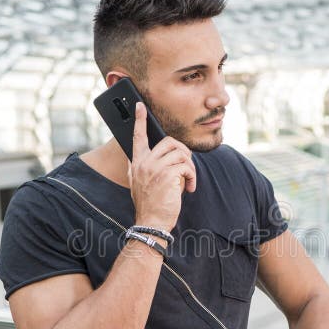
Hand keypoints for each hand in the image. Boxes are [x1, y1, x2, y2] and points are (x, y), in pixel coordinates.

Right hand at [129, 102, 196, 230]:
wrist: (151, 222)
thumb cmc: (149, 204)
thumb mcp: (139, 183)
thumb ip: (143, 167)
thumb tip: (157, 155)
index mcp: (136, 163)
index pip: (137, 137)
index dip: (139, 120)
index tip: (140, 106)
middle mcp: (144, 162)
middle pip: (169, 141)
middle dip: (184, 151)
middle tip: (187, 166)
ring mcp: (155, 168)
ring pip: (181, 154)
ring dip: (190, 167)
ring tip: (188, 181)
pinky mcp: (167, 176)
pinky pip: (186, 166)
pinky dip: (192, 177)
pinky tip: (189, 188)